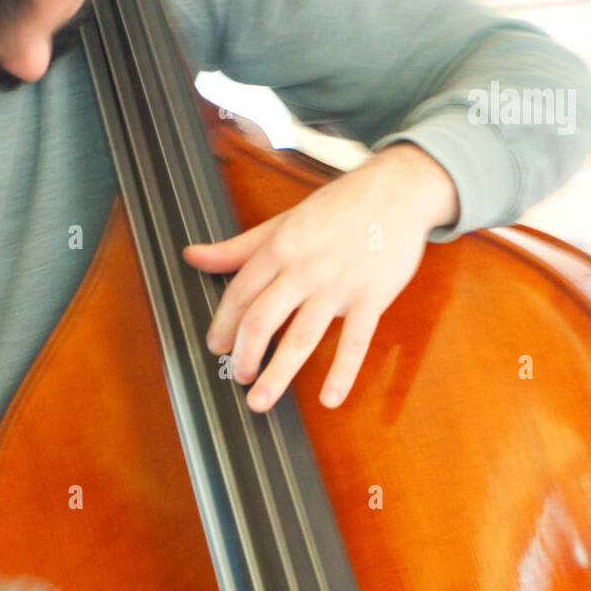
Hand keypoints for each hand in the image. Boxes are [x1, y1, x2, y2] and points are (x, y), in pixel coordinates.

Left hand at [184, 142, 458, 412]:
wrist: (397, 188)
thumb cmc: (339, 208)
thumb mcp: (283, 222)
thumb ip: (238, 248)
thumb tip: (193, 256)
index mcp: (279, 248)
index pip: (240, 293)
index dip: (223, 324)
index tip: (217, 347)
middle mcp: (304, 267)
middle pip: (261, 319)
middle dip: (244, 356)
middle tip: (239, 378)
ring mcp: (338, 284)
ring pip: (301, 336)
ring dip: (277, 374)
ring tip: (260, 401)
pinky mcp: (372, 297)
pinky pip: (354, 341)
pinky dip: (342, 372)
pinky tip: (330, 398)